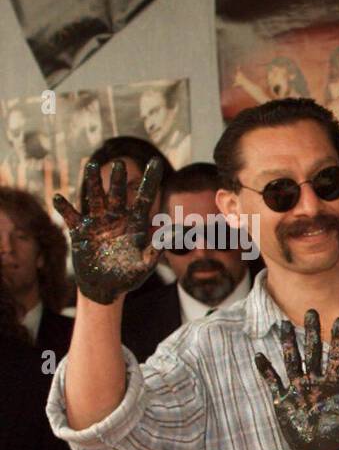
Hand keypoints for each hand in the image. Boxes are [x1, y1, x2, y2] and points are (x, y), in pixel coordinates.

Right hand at [54, 159, 162, 304]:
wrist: (105, 288)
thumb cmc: (128, 277)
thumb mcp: (145, 265)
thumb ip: (156, 250)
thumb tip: (169, 235)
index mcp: (135, 224)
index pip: (145, 198)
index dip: (150, 180)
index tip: (155, 162)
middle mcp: (116, 219)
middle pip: (118, 194)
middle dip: (118, 179)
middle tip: (120, 164)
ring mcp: (97, 223)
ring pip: (95, 198)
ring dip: (93, 183)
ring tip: (92, 165)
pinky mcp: (79, 232)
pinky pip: (71, 216)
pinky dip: (65, 208)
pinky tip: (59, 198)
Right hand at [254, 310, 338, 449]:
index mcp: (333, 386)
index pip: (336, 358)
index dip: (338, 340)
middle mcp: (314, 383)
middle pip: (313, 352)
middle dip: (312, 332)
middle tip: (311, 311)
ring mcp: (298, 390)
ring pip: (292, 362)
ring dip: (289, 344)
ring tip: (285, 324)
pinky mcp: (282, 401)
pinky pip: (273, 382)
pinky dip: (266, 370)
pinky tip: (260, 356)